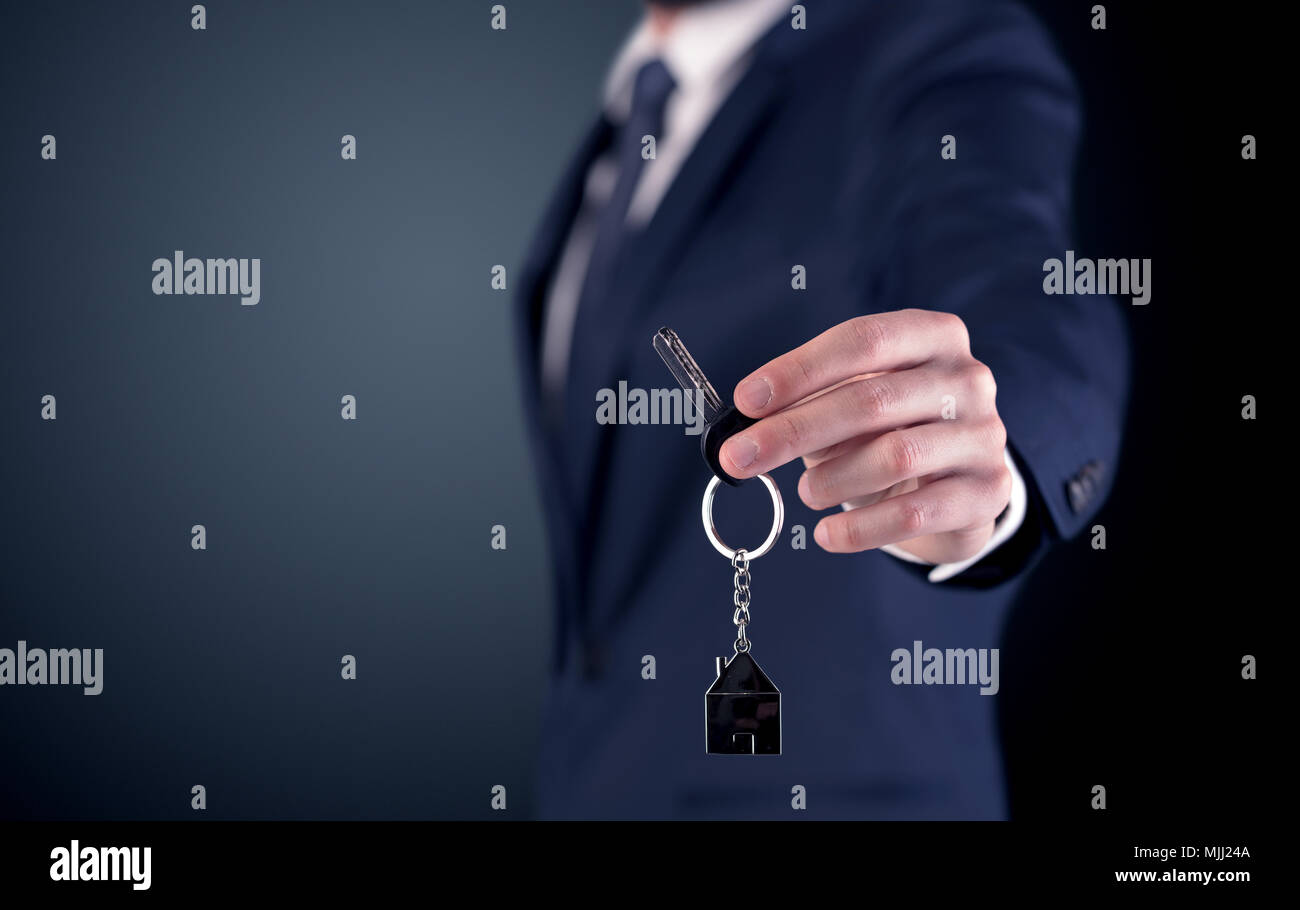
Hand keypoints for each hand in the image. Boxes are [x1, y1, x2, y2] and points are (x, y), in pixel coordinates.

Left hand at [720, 309, 1011, 562]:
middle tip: (739, 458)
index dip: (799, 370)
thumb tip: (747, 420)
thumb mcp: (852, 402)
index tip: (747, 400)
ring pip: (896, 455)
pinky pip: (916, 513)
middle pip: (871, 400)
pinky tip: (827, 535)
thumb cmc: (890, 431)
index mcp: (932, 336)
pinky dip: (861, 528)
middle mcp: (967, 379)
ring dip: (833, 478)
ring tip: (805, 493)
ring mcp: (984, 435)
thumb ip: (809, 400)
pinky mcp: (988, 492)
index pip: (862, 342)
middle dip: (793, 431)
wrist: (955, 488)